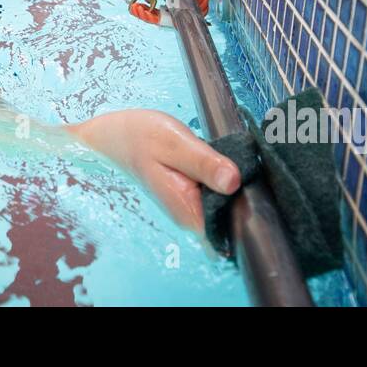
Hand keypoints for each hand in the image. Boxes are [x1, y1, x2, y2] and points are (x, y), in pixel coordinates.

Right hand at [64, 109, 239, 234]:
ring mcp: (192, 210)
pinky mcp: (193, 198)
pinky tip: (222, 161)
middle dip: (247, 193)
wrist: (111, 137)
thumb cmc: (138, 137)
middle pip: (236, 217)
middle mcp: (192, 219)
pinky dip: (226, 181)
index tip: (255, 182)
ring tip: (233, 156)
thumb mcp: (174, 142)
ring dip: (238, 185)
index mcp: (189, 213)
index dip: (251, 208)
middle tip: (244, 160)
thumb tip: (233, 181)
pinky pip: (219, 196)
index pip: (234, 229)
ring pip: (229, 206)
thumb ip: (204, 162)